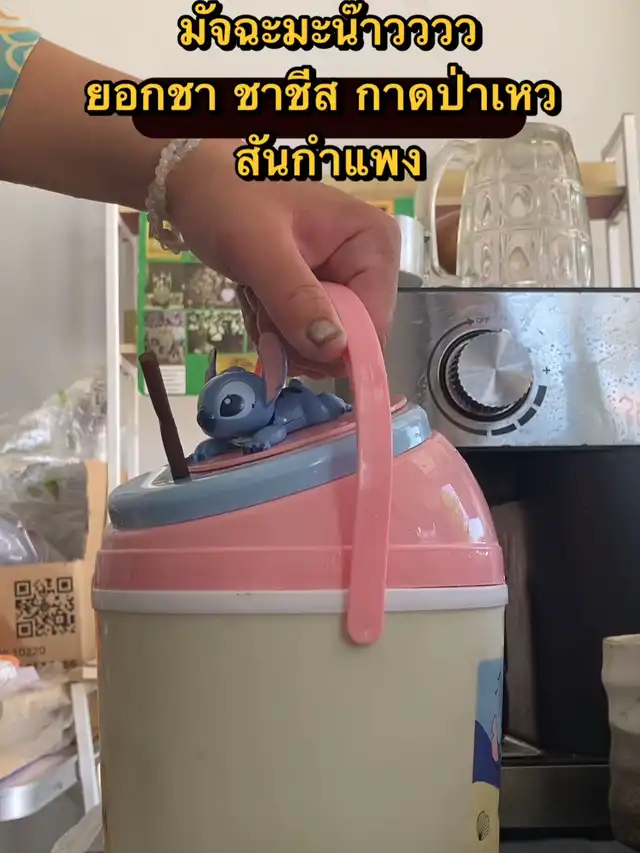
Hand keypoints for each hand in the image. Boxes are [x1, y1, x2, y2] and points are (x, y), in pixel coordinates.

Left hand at [169, 140, 400, 377]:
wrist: (198, 183)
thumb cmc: (230, 201)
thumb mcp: (259, 248)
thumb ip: (296, 299)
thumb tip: (333, 349)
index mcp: (373, 244)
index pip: (374, 322)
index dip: (335, 348)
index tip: (290, 347)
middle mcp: (366, 266)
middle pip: (348, 340)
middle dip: (298, 340)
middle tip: (262, 311)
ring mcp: (341, 283)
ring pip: (321, 346)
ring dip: (280, 336)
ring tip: (255, 297)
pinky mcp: (317, 297)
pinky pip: (302, 339)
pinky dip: (272, 331)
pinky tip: (256, 300)